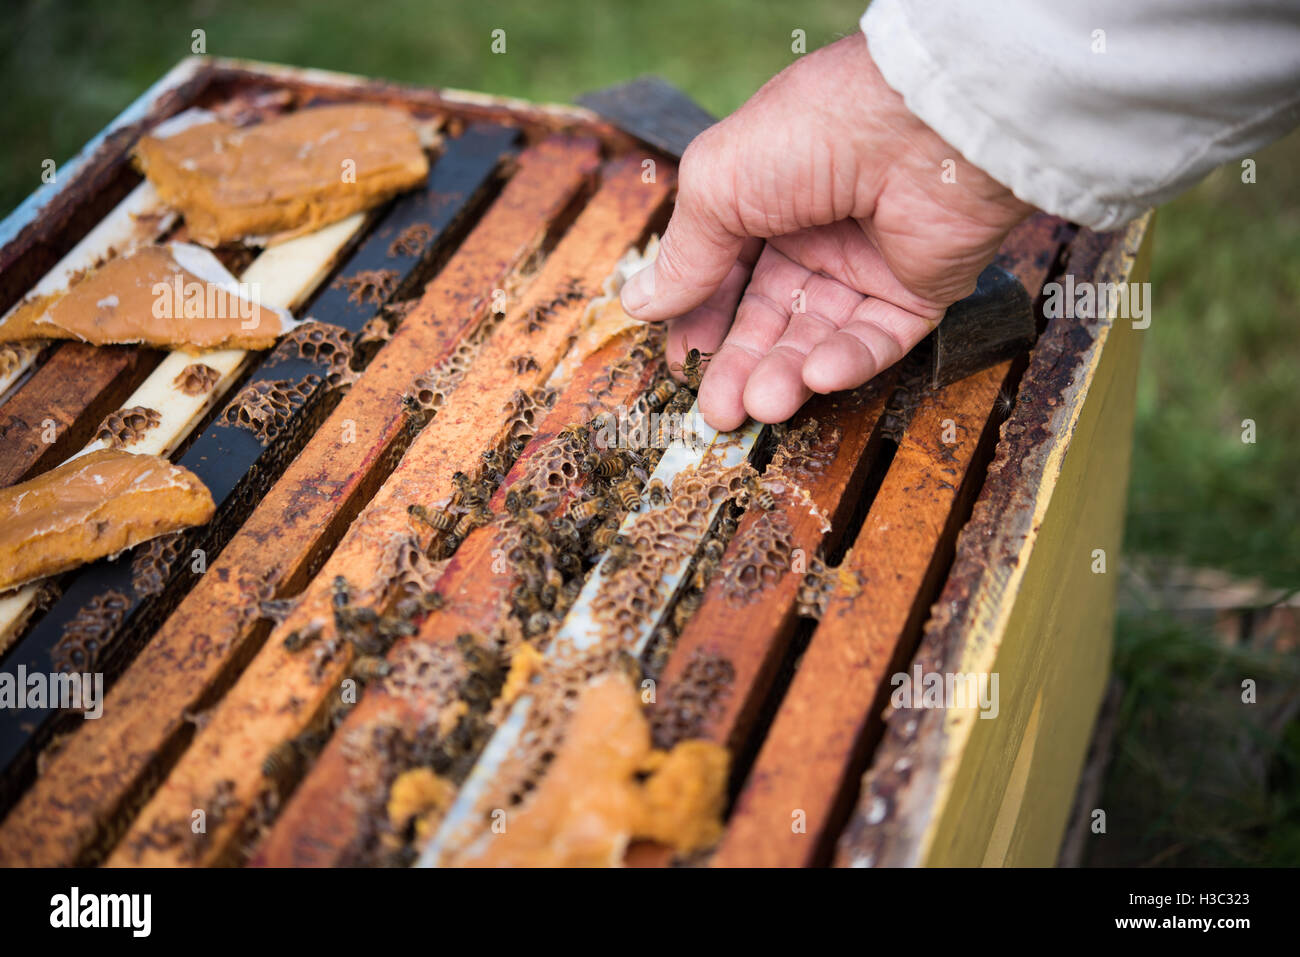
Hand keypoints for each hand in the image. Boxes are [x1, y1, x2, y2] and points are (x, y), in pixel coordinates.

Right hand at [620, 34, 1033, 430]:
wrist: (924, 123)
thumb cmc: (812, 133)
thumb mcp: (717, 185)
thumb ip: (683, 254)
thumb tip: (638, 303)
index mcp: (766, 194)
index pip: (725, 272)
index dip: (702, 319)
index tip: (682, 363)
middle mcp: (817, 230)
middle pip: (769, 315)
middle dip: (741, 365)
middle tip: (719, 412)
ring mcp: (869, 262)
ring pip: (819, 335)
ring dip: (787, 373)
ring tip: (761, 406)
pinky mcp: (920, 290)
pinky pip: (878, 339)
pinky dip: (848, 363)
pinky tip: (817, 376)